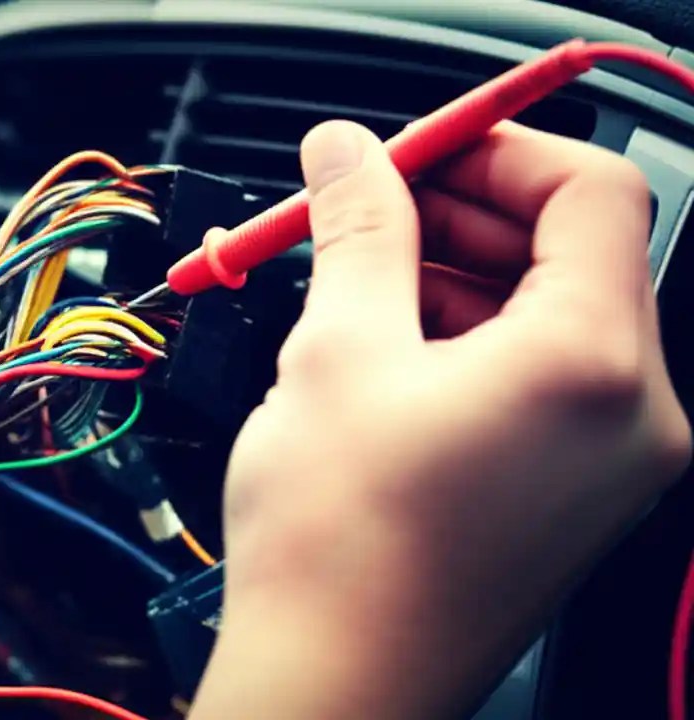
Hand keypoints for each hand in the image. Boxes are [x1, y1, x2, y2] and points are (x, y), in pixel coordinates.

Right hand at [192, 121, 691, 719]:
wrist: (335, 685)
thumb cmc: (339, 549)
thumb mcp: (337, 351)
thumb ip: (359, 229)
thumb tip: (348, 154)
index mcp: (592, 363)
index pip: (589, 194)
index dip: (496, 153)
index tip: (415, 154)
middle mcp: (632, 415)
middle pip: (575, 253)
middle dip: (467, 215)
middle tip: (372, 207)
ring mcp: (610, 463)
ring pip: (553, 317)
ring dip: (461, 278)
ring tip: (361, 282)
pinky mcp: (572, 495)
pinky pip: (543, 380)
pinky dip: (473, 342)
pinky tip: (389, 347)